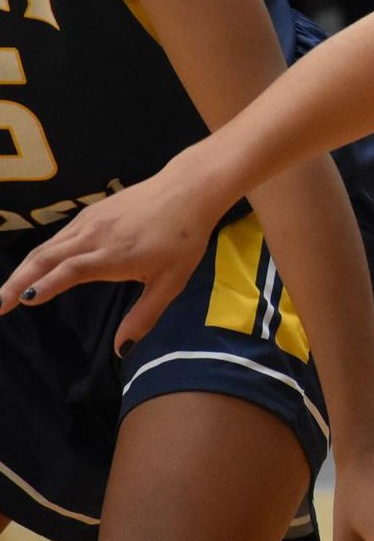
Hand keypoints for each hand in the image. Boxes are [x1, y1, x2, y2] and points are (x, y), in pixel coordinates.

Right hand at [0, 161, 225, 353]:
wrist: (189, 190)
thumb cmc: (184, 238)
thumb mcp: (172, 282)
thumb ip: (144, 316)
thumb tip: (123, 350)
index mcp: (114, 255)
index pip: (69, 270)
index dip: (45, 285)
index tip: (23, 302)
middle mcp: (95, 236)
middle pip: (46, 258)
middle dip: (17, 282)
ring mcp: (90, 221)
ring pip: (47, 247)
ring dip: (23, 269)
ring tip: (6, 293)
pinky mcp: (91, 213)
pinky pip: (58, 236)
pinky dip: (39, 254)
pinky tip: (32, 268)